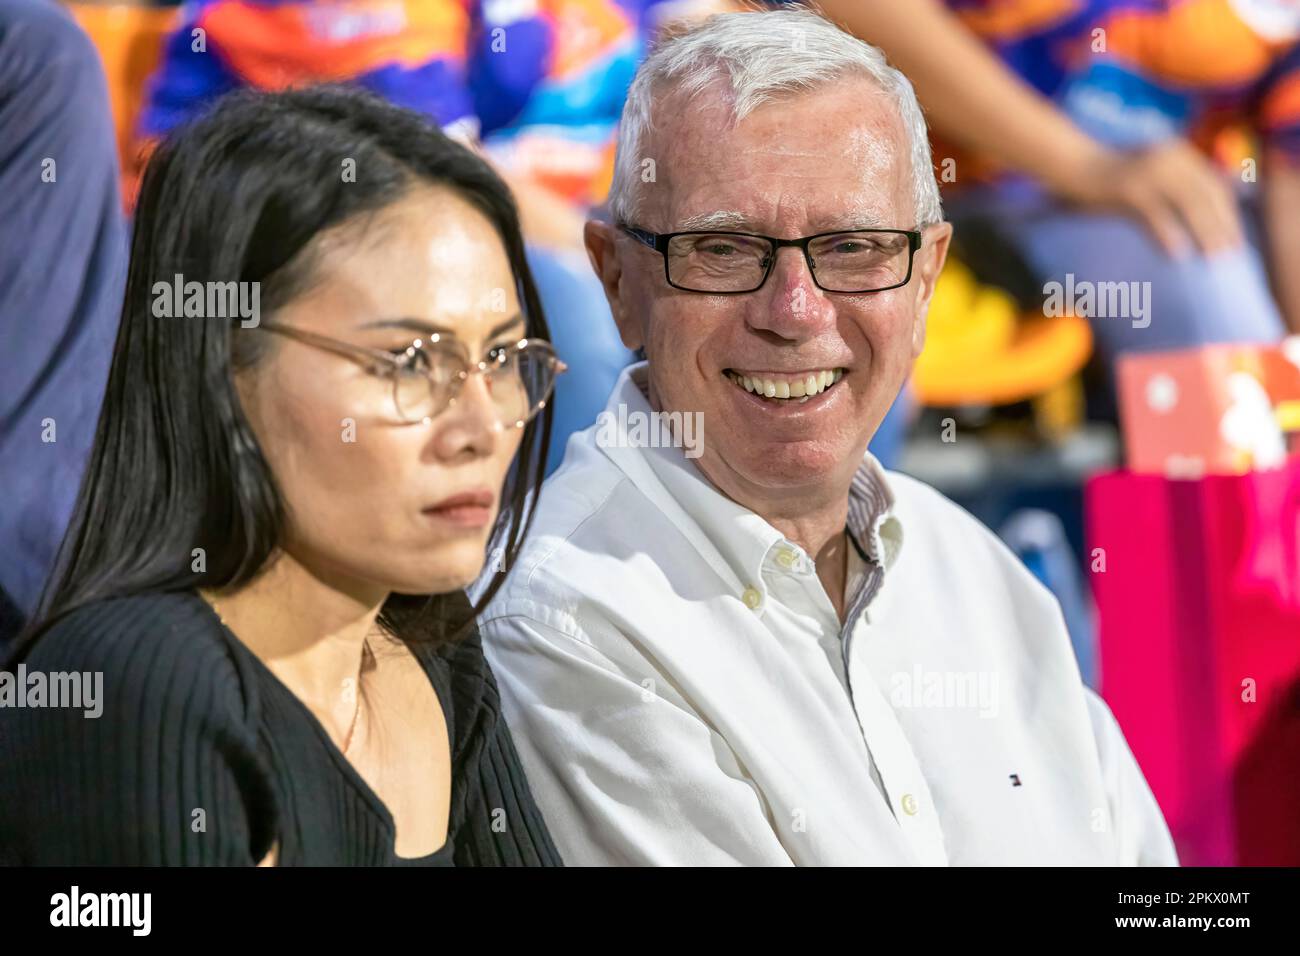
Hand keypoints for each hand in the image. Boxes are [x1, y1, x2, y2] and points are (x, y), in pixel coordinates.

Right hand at [1065, 139, 1244, 256]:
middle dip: (1222, 226)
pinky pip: (1155, 215)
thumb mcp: (1148, 175)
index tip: (1236, 239)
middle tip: (1231, 254)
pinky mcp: (1128, 188)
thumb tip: (1194, 218)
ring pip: (1187, 205)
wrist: (1073, 163)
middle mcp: (1170, 159)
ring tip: (1212, 258)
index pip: (1213, 185)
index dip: (1228, 213)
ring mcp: (1149, 173)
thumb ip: (1172, 187)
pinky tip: (1177, 255)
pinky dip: (1168, 235)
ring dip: (1204, 233)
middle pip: (1206, 195)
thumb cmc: (1109, 176)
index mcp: (1178, 155)